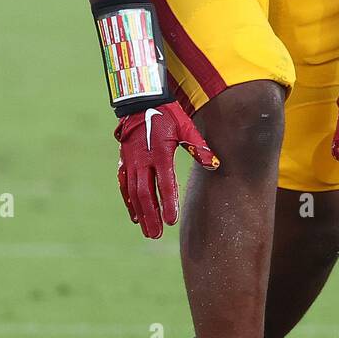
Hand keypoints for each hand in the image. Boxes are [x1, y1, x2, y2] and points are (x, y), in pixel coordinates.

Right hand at [114, 103, 218, 237]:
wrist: (141, 102)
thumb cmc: (168, 115)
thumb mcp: (186, 127)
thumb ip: (199, 147)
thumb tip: (214, 165)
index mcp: (160, 153)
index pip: (164, 183)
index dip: (168, 203)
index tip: (171, 221)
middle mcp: (142, 160)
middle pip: (145, 194)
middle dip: (151, 215)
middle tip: (156, 235)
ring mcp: (130, 161)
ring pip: (133, 193)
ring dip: (140, 213)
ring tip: (148, 232)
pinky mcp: (124, 161)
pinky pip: (124, 185)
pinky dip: (129, 202)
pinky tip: (135, 216)